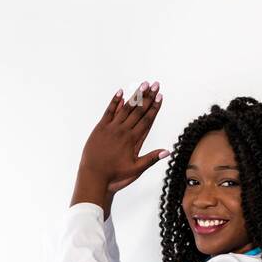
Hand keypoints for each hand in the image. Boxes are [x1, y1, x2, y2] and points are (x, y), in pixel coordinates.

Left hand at [71, 81, 167, 216]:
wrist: (94, 176)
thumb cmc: (115, 175)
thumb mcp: (136, 169)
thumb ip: (151, 158)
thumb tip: (167, 151)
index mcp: (132, 140)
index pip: (146, 120)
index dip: (154, 107)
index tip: (160, 96)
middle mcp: (123, 131)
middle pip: (138, 110)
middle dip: (148, 97)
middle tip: (155, 85)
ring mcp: (111, 128)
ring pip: (125, 108)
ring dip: (135, 96)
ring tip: (143, 85)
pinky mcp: (100, 128)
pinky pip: (109, 111)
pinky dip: (115, 102)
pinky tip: (121, 93)